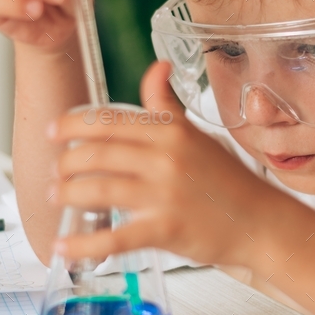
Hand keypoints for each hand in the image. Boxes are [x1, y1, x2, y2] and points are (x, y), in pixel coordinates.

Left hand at [48, 61, 271, 263]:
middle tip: (56, 171)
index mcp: (171, 131)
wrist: (259, 221)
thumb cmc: (227, 180)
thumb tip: (157, 66)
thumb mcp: (196, 134)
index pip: (109, 120)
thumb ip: (166, 105)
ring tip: (57, 197)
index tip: (54, 131)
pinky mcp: (165, 229)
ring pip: (98, 189)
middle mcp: (166, 157)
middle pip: (96, 153)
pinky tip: (64, 247)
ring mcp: (165, 194)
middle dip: (65, 163)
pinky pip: (115, 237)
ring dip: (68, 195)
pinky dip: (84, 244)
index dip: (72, 125)